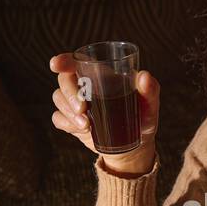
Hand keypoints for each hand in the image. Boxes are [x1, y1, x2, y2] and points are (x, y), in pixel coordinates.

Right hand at [48, 53, 158, 174]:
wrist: (134, 145)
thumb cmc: (143, 118)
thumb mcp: (150, 105)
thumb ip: (150, 90)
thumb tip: (143, 76)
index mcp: (100, 75)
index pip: (77, 61)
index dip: (63, 60)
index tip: (55, 64)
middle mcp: (84, 86)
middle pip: (64, 80)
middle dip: (70, 93)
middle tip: (83, 108)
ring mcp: (76, 104)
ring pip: (59, 98)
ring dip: (68, 111)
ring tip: (87, 125)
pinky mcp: (71, 121)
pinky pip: (58, 118)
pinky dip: (66, 123)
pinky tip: (80, 129)